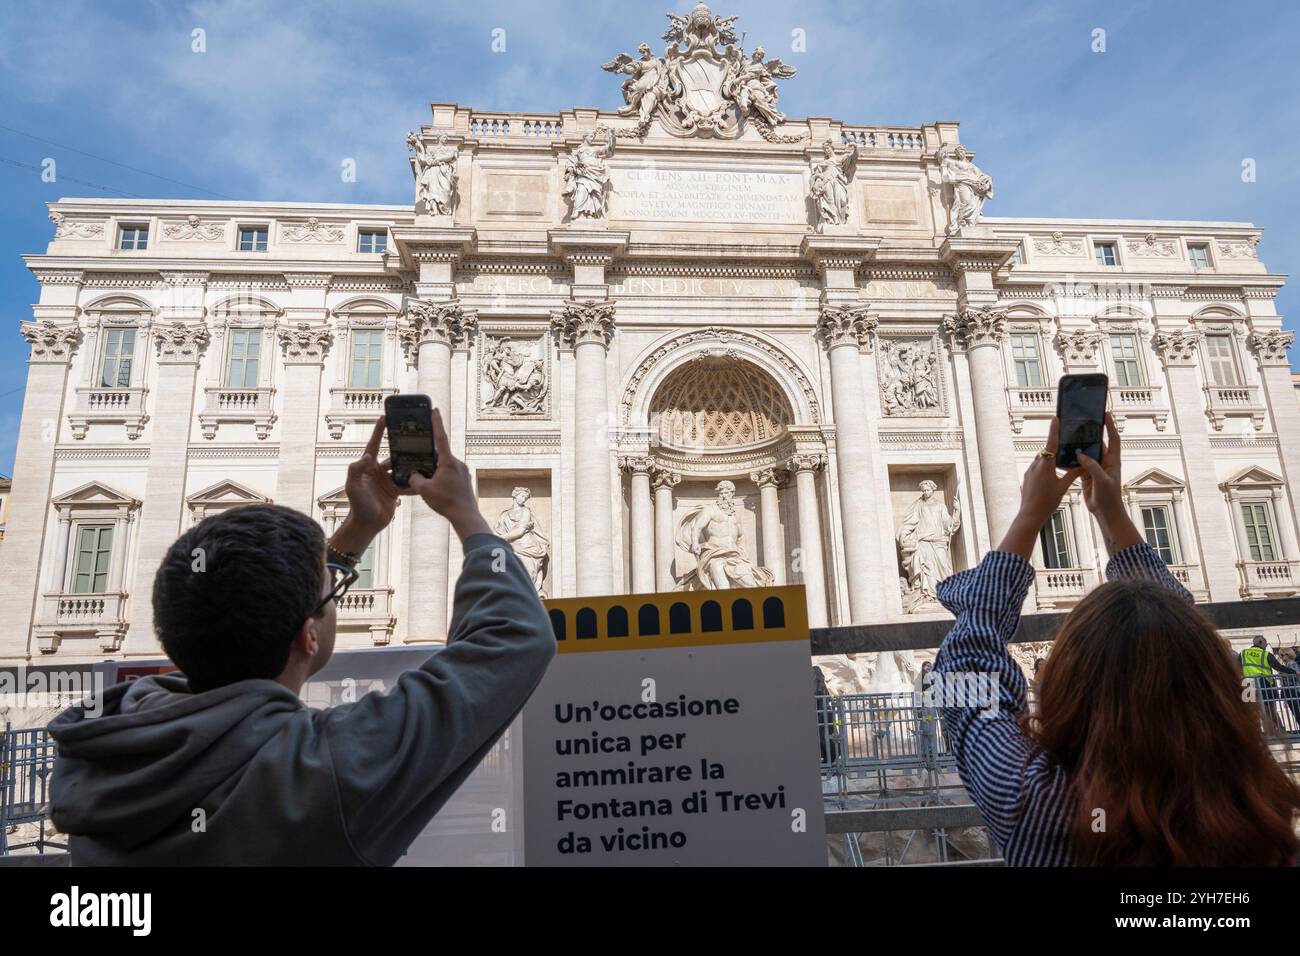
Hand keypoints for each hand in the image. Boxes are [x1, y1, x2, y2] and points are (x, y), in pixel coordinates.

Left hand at [332, 418, 411, 554]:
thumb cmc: (357, 505)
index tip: (384, 418)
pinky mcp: (395, 490)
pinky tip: (424, 475)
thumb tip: (368, 455)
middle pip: (392, 456)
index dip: (378, 431)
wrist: (367, 524)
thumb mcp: (353, 486)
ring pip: (401, 468)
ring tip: (423, 457)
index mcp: (367, 467)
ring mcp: (387, 481)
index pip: (373, 445)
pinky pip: (406, 481)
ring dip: (410, 463)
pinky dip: (414, 479)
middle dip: (401, 448)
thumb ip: (356, 469)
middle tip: (413, 438)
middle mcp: (377, 472)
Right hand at [408, 409, 491, 540]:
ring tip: (424, 479)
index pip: (440, 437)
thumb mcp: (424, 490)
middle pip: (439, 455)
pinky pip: (448, 476)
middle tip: (419, 453)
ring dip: (433, 471)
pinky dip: (439, 480)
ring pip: (443, 467)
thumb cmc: (446, 502)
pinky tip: (432, 489)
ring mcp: (462, 472)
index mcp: (448, 461)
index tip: (435, 410)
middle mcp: (457, 464)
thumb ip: (415, 479)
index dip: (436, 423)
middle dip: (428, 455)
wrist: (465, 516)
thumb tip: (413, 475)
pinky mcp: (463, 481)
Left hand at [1017, 417, 1081, 526]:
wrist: (1030, 514)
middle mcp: (1035, 465)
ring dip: (1051, 457)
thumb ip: (1072, 474)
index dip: (1054, 430)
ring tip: (1062, 459)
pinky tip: (1052, 472)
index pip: (1051, 444)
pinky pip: (1037, 466)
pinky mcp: (1027, 476)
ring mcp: (1029, 470)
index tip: (1055, 418)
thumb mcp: (1063, 487)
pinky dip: (1045, 465)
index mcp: (1045, 466)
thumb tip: (1083, 465)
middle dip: (1056, 446)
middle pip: (1047, 451)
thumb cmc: (1047, 502)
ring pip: (1041, 459)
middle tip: (1066, 440)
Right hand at [1077, 412, 1142, 553]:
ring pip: (1085, 454)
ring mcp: (1095, 469)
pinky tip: (1061, 458)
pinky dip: (1070, 461)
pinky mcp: (1086, 476)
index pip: (1113, 438)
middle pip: (1096, 444)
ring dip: (1077, 448)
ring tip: (1068, 438)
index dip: (1110, 426)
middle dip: (1089, 434)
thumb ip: (1092, 466)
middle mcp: (1104, 462)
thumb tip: (1080, 454)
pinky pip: (1077, 465)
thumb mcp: (1102, 480)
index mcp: (1113, 461)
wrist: (1105, 513)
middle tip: (1080, 423)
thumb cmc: (1109, 497)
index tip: (1105, 413)